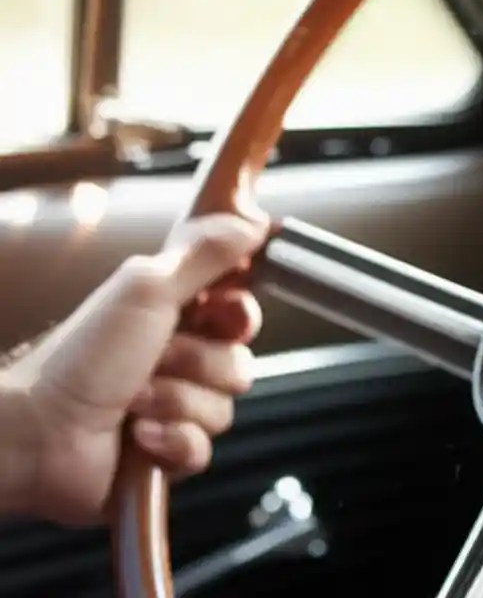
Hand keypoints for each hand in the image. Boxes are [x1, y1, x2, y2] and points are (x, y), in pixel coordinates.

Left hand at [0, 214, 267, 524]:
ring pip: (224, 409)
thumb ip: (203, 253)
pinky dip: (172, 442)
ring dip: (178, 404)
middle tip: (158, 359)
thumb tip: (250, 222)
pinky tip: (140, 437)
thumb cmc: (81, 358)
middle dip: (200, 365)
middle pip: (239, 363)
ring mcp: (172, 408)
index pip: (238, 312)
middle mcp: (175, 361)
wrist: (40, 432)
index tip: (221, 314)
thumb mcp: (147, 289)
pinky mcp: (167, 451)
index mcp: (170, 316)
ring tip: (135, 402)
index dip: (238, 316)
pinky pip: (203, 449)